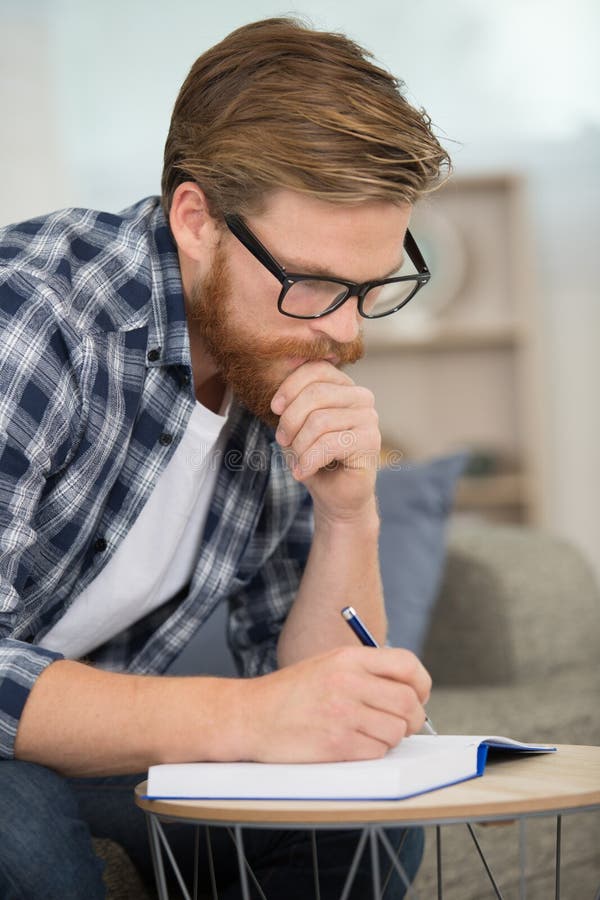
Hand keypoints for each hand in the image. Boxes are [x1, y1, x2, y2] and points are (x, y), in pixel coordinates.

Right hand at [241, 646, 431, 762]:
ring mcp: (343, 714)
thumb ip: (366, 672)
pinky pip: (376, 752)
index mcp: (349, 659)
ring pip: (396, 731)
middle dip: (411, 718)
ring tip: (367, 733)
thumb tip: (410, 691)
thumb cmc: (292, 693)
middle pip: (408, 702)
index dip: (421, 684)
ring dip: (389, 737)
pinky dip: (371, 752)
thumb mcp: (328, 665)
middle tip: (400, 724)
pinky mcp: (337, 744)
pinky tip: (351, 744)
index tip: (418, 696)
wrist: (250, 716)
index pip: (407, 665)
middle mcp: (348, 682)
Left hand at [271, 361, 380, 521]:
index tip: (275, 409)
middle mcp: (362, 398)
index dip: (290, 386)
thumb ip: (292, 404)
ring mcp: (369, 419)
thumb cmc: (315, 458)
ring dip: (299, 446)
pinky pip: (329, 444)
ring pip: (320, 421)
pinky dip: (308, 461)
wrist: (336, 496)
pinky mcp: (370, 442)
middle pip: (316, 394)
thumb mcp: (297, 426)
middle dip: (291, 420)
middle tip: (282, 441)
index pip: (316, 370)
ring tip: (296, 461)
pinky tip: (302, 472)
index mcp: (344, 387)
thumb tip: (281, 393)